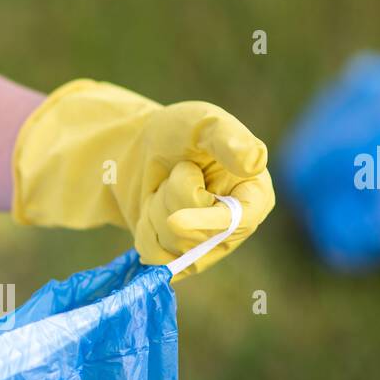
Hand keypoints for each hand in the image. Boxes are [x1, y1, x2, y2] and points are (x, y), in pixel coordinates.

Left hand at [12, 80, 274, 278]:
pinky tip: (143, 210)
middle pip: (208, 238)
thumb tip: (256, 160)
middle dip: (176, 208)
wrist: (123, 152)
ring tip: (156, 186)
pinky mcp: (172, 256)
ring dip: (157, 216)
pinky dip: (143, 233)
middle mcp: (232, 223)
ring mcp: (202, 244)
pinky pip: (157, 257)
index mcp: (250, 189)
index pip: (247, 216)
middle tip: (164, 177)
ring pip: (178, 248)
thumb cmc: (165, 133)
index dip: (214, 218)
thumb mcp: (196, 122)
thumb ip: (225, 138)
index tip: (175, 209)